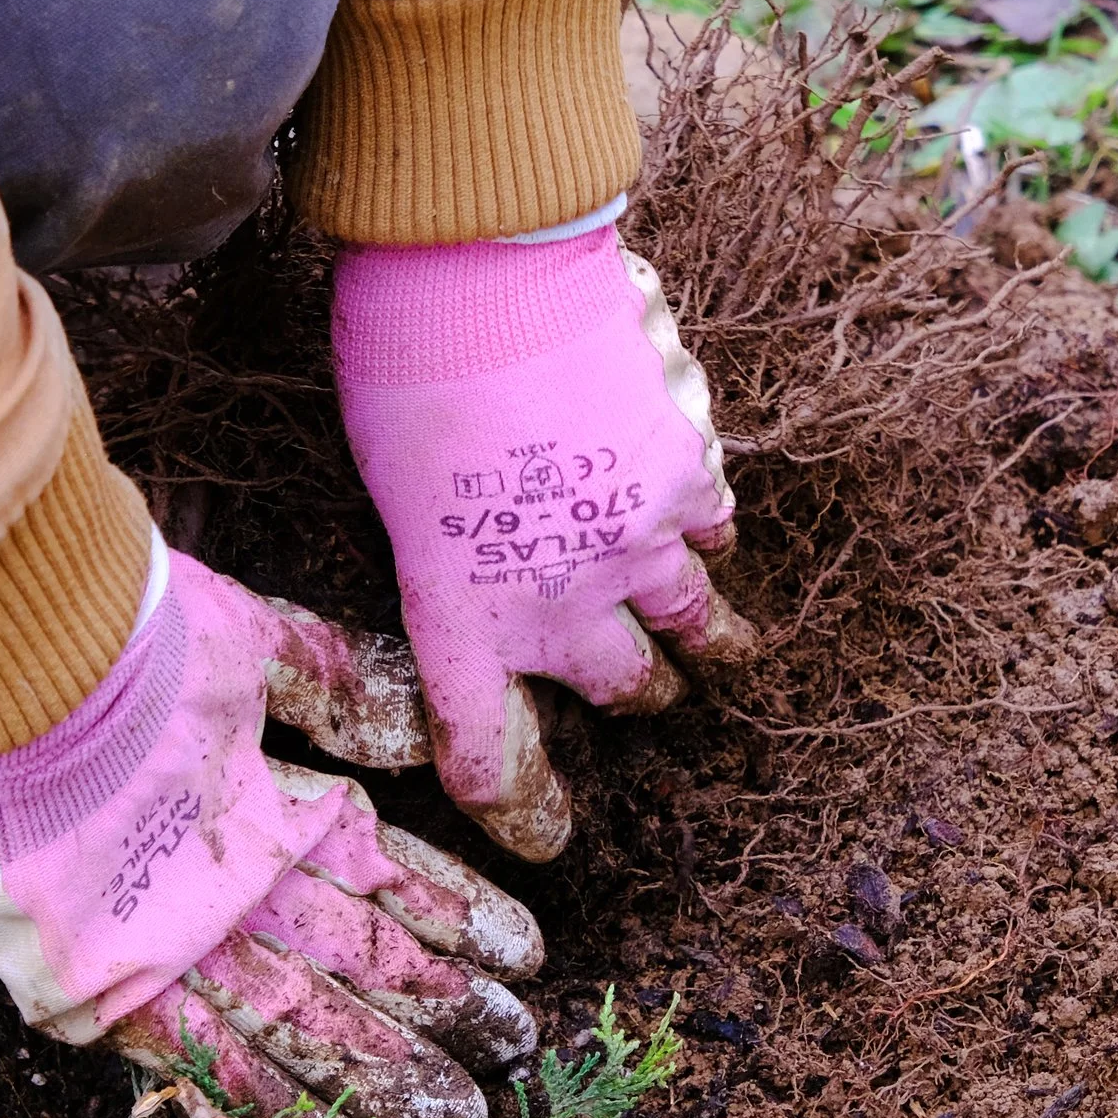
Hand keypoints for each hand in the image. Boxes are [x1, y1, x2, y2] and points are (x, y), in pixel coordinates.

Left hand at [0, 543, 541, 1117]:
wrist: (27, 687)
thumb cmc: (138, 652)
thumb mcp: (257, 652)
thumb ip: (343, 686)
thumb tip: (431, 728)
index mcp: (271, 812)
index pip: (385, 879)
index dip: (453, 917)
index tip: (523, 952)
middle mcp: (235, 889)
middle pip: (354, 966)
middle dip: (434, 1012)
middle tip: (513, 1049)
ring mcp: (181, 946)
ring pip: (303, 1024)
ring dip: (380, 1070)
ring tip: (461, 1112)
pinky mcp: (118, 993)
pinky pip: (209, 1059)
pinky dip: (274, 1100)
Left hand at [333, 218, 755, 860]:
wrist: (479, 278)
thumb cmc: (400, 366)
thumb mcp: (395, 484)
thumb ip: (455, 541)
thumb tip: (506, 542)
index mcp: (459, 617)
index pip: (482, 752)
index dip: (516, 806)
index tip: (548, 840)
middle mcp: (556, 603)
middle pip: (620, 687)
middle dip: (637, 694)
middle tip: (648, 693)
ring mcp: (633, 549)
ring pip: (694, 622)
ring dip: (706, 637)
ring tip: (722, 648)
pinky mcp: (686, 481)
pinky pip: (714, 525)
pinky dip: (704, 522)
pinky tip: (702, 512)